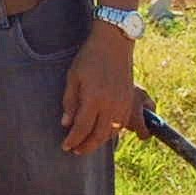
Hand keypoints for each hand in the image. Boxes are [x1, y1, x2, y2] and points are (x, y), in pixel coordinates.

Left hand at [61, 21, 139, 155]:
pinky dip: (111, 132)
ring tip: (86, 144)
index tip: (65, 146)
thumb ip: (70, 102)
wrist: (114, 43)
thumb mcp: (73, 77)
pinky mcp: (130, 101)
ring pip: (112, 132)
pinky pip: (121, 124)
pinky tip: (101, 133)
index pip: (82, 128)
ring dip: (99, 142)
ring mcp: (123, 104)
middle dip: (86, 146)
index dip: (73, 140)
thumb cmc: (89, 58)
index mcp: (94, 98)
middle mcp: (110, 104)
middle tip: (75, 151)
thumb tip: (66, 124)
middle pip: (98, 135)